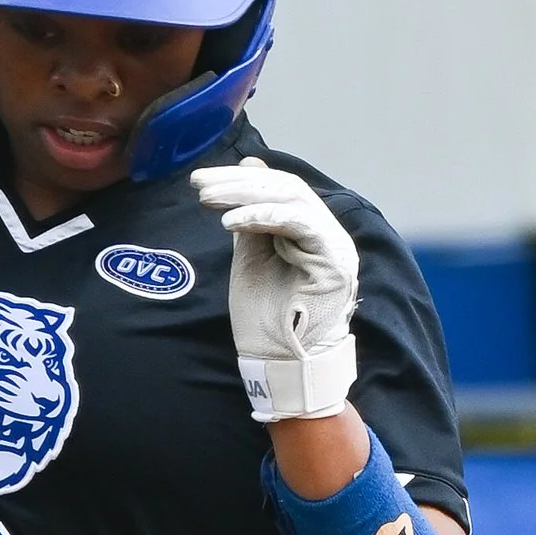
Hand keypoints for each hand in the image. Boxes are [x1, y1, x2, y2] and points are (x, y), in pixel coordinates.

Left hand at [192, 156, 358, 421]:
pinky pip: (299, 223)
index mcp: (310, 232)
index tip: (200, 181)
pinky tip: (230, 222)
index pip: (279, 188)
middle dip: (237, 183)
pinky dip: (263, 216)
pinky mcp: (336, 261)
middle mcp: (328, 234)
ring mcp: (336, 246)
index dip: (239, 179)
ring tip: (207, 198)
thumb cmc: (267, 321)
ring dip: (244, 194)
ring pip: (292, 198)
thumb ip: (251, 216)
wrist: (282, 367)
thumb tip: (248, 167)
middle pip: (285, 187)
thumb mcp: (253, 256)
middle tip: (199, 184)